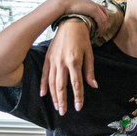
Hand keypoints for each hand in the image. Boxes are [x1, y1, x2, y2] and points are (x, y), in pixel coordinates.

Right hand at [42, 0, 107, 114]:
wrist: (70, 23)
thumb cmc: (81, 39)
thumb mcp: (89, 54)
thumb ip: (90, 71)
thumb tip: (93, 86)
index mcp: (74, 62)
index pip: (76, 84)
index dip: (78, 97)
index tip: (78, 107)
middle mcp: (62, 62)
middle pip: (61, 86)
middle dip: (62, 101)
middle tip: (63, 112)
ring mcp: (53, 60)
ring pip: (52, 82)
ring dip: (53, 96)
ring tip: (56, 107)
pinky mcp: (47, 58)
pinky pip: (44, 74)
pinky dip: (43, 85)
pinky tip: (43, 94)